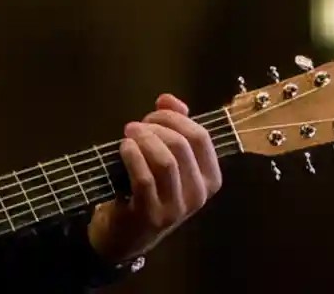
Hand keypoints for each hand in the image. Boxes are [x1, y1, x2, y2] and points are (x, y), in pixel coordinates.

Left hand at [86, 93, 221, 263]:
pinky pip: (144, 178)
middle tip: (136, 126)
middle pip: (182, 145)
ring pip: (166, 161)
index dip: (175, 118)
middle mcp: (198, 195)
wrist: (127, 234)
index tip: (154, 114)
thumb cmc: (150, 190)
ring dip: (144, 140)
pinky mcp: (151, 215)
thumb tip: (169, 99)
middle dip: (156, 127)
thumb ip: (174, 126)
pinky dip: (132, 156)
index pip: (201, 137)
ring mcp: (176, 208)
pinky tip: (123, 148)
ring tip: (128, 135)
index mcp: (209, 179)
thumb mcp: (168, 158)